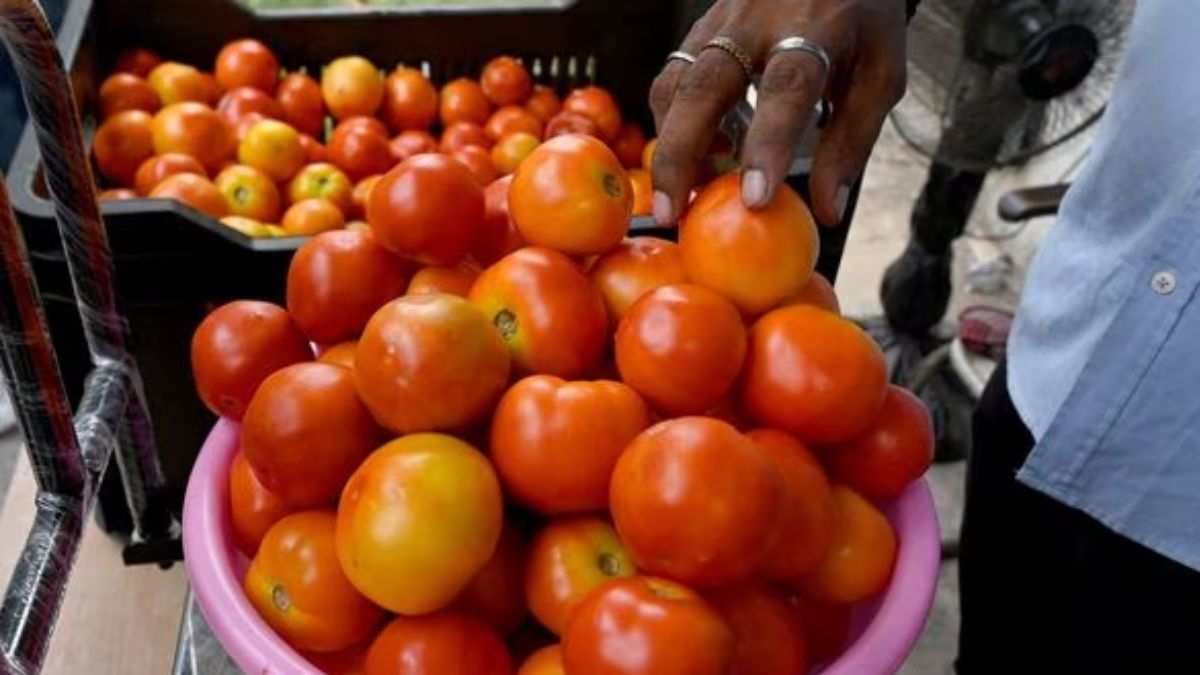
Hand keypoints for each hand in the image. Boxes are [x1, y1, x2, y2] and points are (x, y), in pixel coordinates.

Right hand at [649, 0, 906, 225]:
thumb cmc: (861, 23)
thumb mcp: (879, 75)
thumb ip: (851, 141)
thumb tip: (826, 211)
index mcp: (817, 25)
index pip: (787, 86)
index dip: (768, 145)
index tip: (755, 198)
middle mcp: (758, 17)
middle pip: (704, 85)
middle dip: (680, 155)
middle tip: (669, 214)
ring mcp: (721, 18)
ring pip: (676, 82)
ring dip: (669, 144)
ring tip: (681, 196)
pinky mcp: (700, 26)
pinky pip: (673, 78)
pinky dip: (675, 124)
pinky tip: (700, 154)